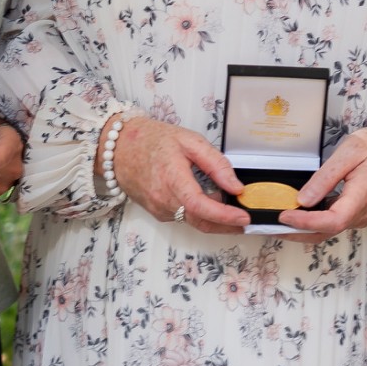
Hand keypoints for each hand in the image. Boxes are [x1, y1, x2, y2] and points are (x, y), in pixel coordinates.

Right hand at [111, 116, 250, 234]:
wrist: (120, 148)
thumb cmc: (153, 140)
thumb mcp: (189, 141)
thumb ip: (216, 163)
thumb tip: (236, 186)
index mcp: (172, 178)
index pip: (200, 206)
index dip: (224, 216)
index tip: (243, 217)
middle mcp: (163, 199)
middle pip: (201, 222)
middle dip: (227, 226)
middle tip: (246, 221)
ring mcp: (159, 209)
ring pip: (193, 222)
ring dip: (215, 221)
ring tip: (233, 211)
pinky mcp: (157, 212)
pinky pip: (183, 218)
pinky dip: (200, 215)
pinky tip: (210, 204)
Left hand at [276, 125, 366, 242]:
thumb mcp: (349, 152)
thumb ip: (325, 177)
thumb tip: (303, 200)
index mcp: (361, 197)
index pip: (331, 221)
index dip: (305, 222)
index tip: (284, 216)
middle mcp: (361, 213)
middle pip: (325, 232)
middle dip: (297, 232)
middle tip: (272, 226)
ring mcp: (360, 215)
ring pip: (327, 230)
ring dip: (303, 229)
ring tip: (280, 222)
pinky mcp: (356, 213)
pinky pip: (332, 223)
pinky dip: (313, 222)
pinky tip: (298, 214)